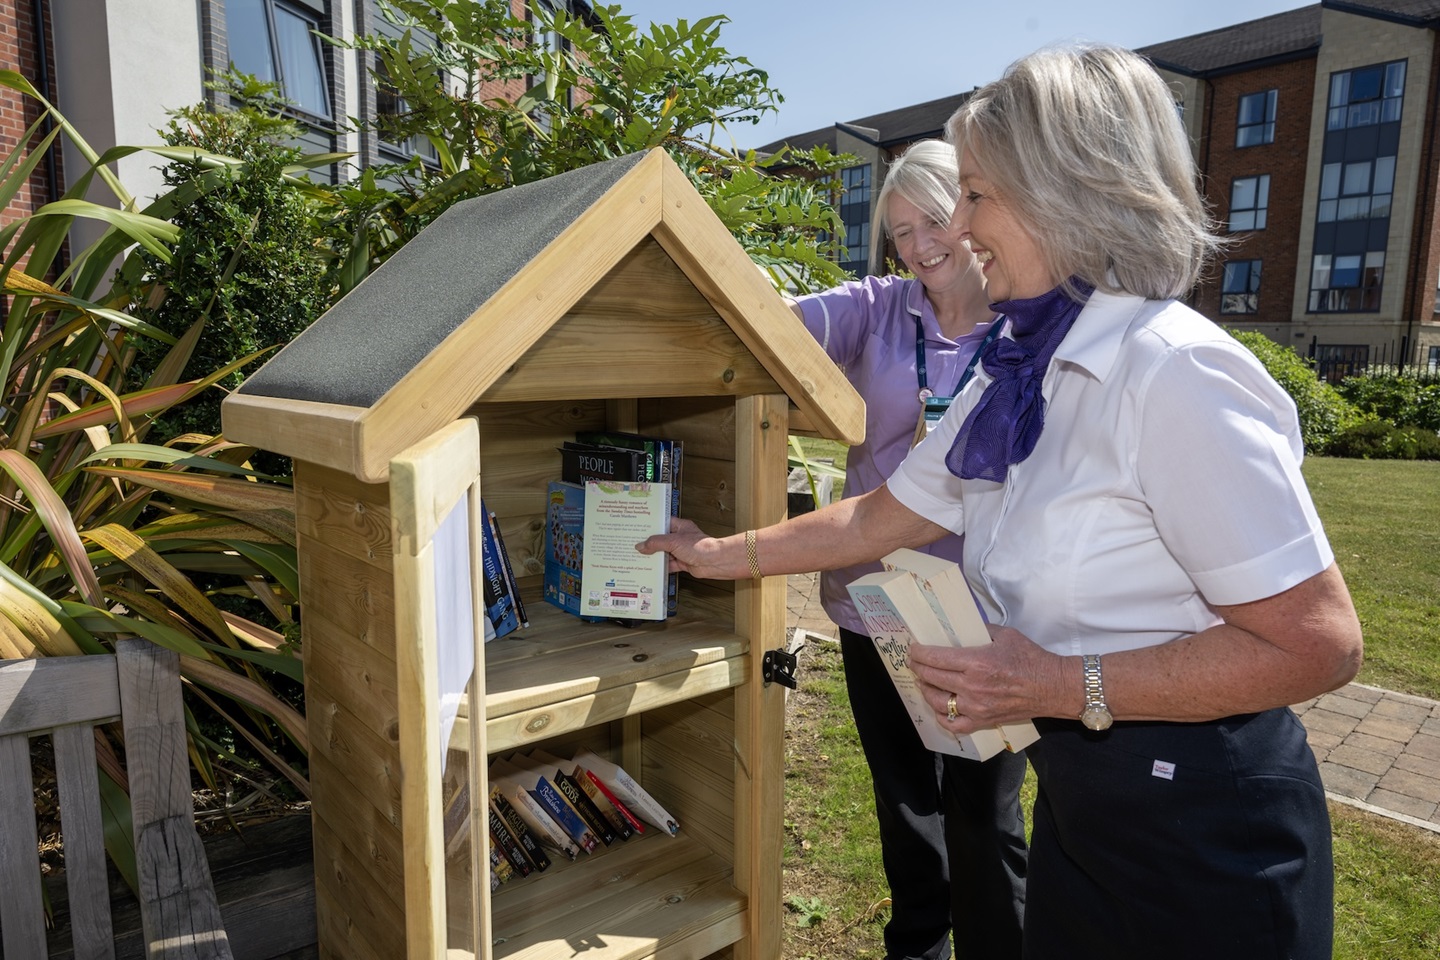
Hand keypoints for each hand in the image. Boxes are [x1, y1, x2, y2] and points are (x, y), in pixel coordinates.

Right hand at [636, 518, 739, 579]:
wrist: (714, 562)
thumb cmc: (700, 546)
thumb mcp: (673, 541)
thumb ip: (655, 543)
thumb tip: (641, 545)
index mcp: (680, 526)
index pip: (662, 523)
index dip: (650, 526)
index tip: (638, 528)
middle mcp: (680, 538)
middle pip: (661, 540)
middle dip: (649, 543)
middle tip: (635, 544)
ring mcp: (681, 551)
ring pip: (664, 553)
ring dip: (654, 556)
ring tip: (639, 557)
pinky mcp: (683, 563)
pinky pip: (669, 565)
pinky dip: (661, 567)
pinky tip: (651, 569)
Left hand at [908, 624, 1069, 731]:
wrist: (1053, 687)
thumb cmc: (1031, 658)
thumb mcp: (1005, 635)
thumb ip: (980, 630)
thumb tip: (962, 627)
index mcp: (976, 662)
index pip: (935, 658)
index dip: (919, 653)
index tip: (913, 649)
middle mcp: (972, 686)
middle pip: (931, 678)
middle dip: (918, 668)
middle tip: (915, 662)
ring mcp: (976, 707)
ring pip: (937, 701)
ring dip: (925, 689)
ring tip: (924, 681)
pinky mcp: (983, 721)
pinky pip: (954, 724)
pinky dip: (942, 717)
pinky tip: (939, 707)